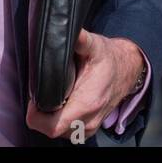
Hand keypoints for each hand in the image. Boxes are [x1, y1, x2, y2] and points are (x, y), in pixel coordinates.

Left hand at [25, 29, 144, 140]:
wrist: (127, 71)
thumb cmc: (109, 59)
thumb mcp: (94, 45)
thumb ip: (80, 39)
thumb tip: (69, 30)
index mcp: (87, 103)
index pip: (51, 125)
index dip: (36, 114)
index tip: (34, 96)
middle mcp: (88, 120)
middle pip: (50, 130)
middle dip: (40, 114)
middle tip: (40, 93)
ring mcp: (89, 127)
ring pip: (57, 132)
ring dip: (49, 118)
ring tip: (50, 97)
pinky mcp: (88, 129)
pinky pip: (66, 131)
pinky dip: (59, 120)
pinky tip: (60, 104)